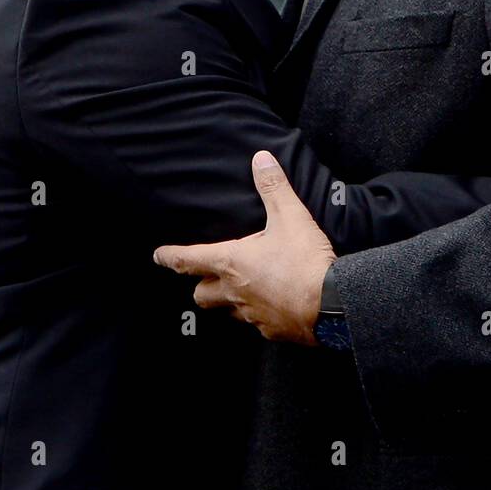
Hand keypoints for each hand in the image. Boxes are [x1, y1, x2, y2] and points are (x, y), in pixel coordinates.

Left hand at [153, 151, 336, 346]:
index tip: (158, 256)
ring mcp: (252, 315)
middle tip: (204, 277)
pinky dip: (259, 314)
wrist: (332, 304)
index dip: (170, 257)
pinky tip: (273, 305)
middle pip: (201, 295)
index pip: (189, 260)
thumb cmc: (305, 261)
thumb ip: (274, 188)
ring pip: (227, 312)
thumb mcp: (291, 217)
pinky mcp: (272, 330)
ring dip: (228, 301)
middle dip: (199, 286)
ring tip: (239, 290)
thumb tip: (261, 159)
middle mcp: (234, 292)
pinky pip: (256, 324)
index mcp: (231, 263)